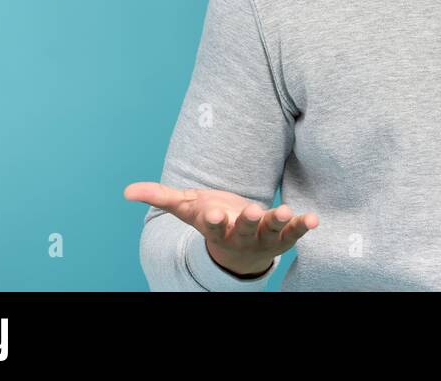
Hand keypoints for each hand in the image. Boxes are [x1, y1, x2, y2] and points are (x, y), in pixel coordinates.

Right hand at [124, 181, 317, 276]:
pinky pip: (295, 232)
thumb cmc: (212, 220)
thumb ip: (160, 197)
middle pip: (242, 229)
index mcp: (215, 228)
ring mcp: (262, 237)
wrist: (240, 249)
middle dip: (246, 221)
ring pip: (270, 231)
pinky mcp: (283, 236)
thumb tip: (126, 191)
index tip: (214, 213)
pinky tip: (314, 218)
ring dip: (278, 222)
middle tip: (250, 211)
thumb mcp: (187, 208)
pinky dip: (304, 225)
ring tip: (285, 211)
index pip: (212, 226)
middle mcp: (239, 236)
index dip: (213, 219)